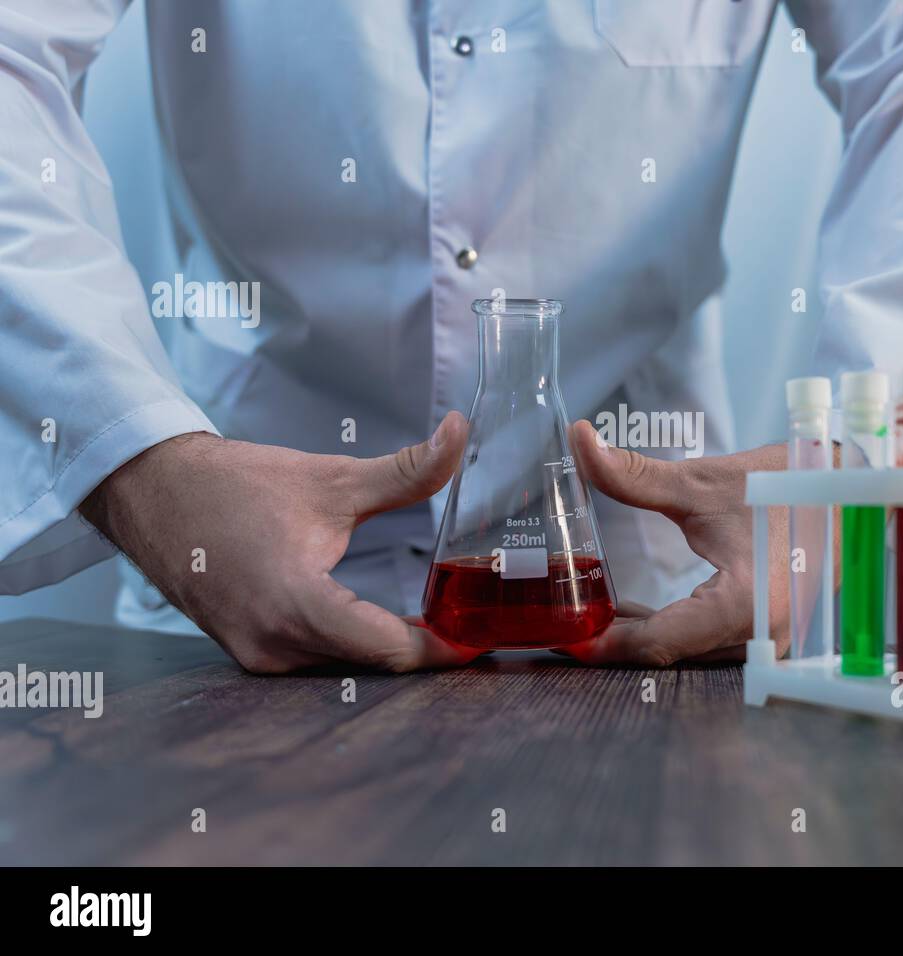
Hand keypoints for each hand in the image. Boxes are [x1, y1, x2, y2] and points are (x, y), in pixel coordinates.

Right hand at [78, 414, 480, 673]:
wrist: (154, 493)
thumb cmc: (238, 485)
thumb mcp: (333, 479)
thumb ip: (408, 470)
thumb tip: (460, 431)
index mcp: (295, 603)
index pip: (389, 648)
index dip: (441, 647)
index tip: (481, 636)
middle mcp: (274, 645)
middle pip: (373, 662)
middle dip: (423, 646)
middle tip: (471, 623)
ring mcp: (257, 656)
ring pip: (346, 664)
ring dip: (388, 647)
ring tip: (437, 622)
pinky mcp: (250, 655)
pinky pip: (317, 660)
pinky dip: (353, 645)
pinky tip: (384, 623)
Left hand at [564, 421, 793, 664]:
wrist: (852, 491)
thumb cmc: (784, 485)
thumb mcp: (703, 483)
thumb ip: (634, 475)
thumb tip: (581, 441)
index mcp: (744, 605)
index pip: (661, 643)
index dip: (607, 645)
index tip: (567, 638)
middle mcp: (760, 636)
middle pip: (671, 652)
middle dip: (617, 641)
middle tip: (568, 620)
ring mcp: (769, 640)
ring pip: (688, 651)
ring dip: (642, 636)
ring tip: (594, 613)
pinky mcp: (769, 632)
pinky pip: (707, 643)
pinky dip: (671, 629)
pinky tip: (636, 613)